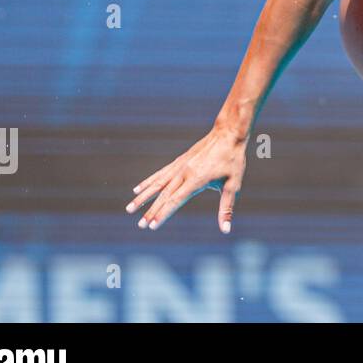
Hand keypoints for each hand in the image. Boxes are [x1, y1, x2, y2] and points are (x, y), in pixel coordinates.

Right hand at [125, 124, 247, 232]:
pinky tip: (138, 188)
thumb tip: (225, 229)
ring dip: (143, 197)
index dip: (163, 214)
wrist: (227, 133)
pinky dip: (148, 181)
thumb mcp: (233, 184)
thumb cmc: (232, 160)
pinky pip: (160, 173)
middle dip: (151, 211)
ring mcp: (180, 166)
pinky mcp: (179, 161)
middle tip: (140, 225)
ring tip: (129, 208)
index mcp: (196, 180)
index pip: (175, 200)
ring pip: (157, 184)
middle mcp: (184, 173)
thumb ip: (226, 208)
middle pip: (164, 195)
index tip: (152, 225)